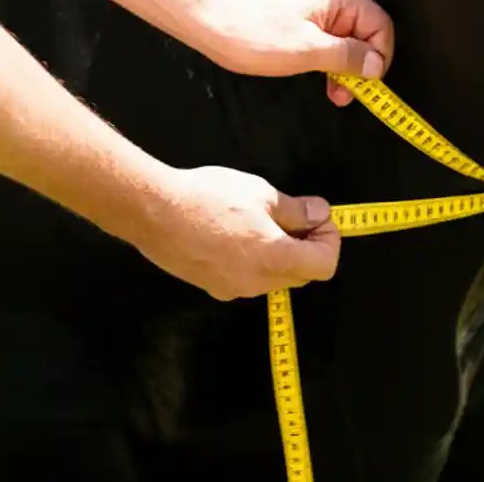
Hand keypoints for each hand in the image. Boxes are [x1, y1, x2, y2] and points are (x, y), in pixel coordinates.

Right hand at [134, 165, 340, 300]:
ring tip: (260, 222)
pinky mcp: (211, 287)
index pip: (324, 266)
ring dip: (280, 255)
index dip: (329, 241)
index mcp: (276, 259)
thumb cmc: (210, 197)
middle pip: (301, 275)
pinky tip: (234, 235)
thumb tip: (320, 214)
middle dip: (306, 247)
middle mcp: (257, 283)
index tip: (319, 219)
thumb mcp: (260, 194)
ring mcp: (232, 290)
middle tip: (294, 216)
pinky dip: (254, 261)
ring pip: (273, 278)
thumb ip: (295, 210)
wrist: (153, 212)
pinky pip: (246, 279)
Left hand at [193, 0, 394, 105]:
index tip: (369, 80)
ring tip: (338, 94)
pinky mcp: (307, 28)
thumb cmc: (256, 34)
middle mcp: (333, 3)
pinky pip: (333, 47)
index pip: (380, 24)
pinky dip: (334, 67)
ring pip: (351, 45)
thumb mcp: (308, 50)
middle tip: (351, 93)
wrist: (215, 26)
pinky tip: (327, 83)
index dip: (380, 54)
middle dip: (363, 66)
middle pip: (368, 35)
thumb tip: (376, 65)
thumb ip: (347, 56)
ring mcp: (320, 15)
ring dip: (348, 71)